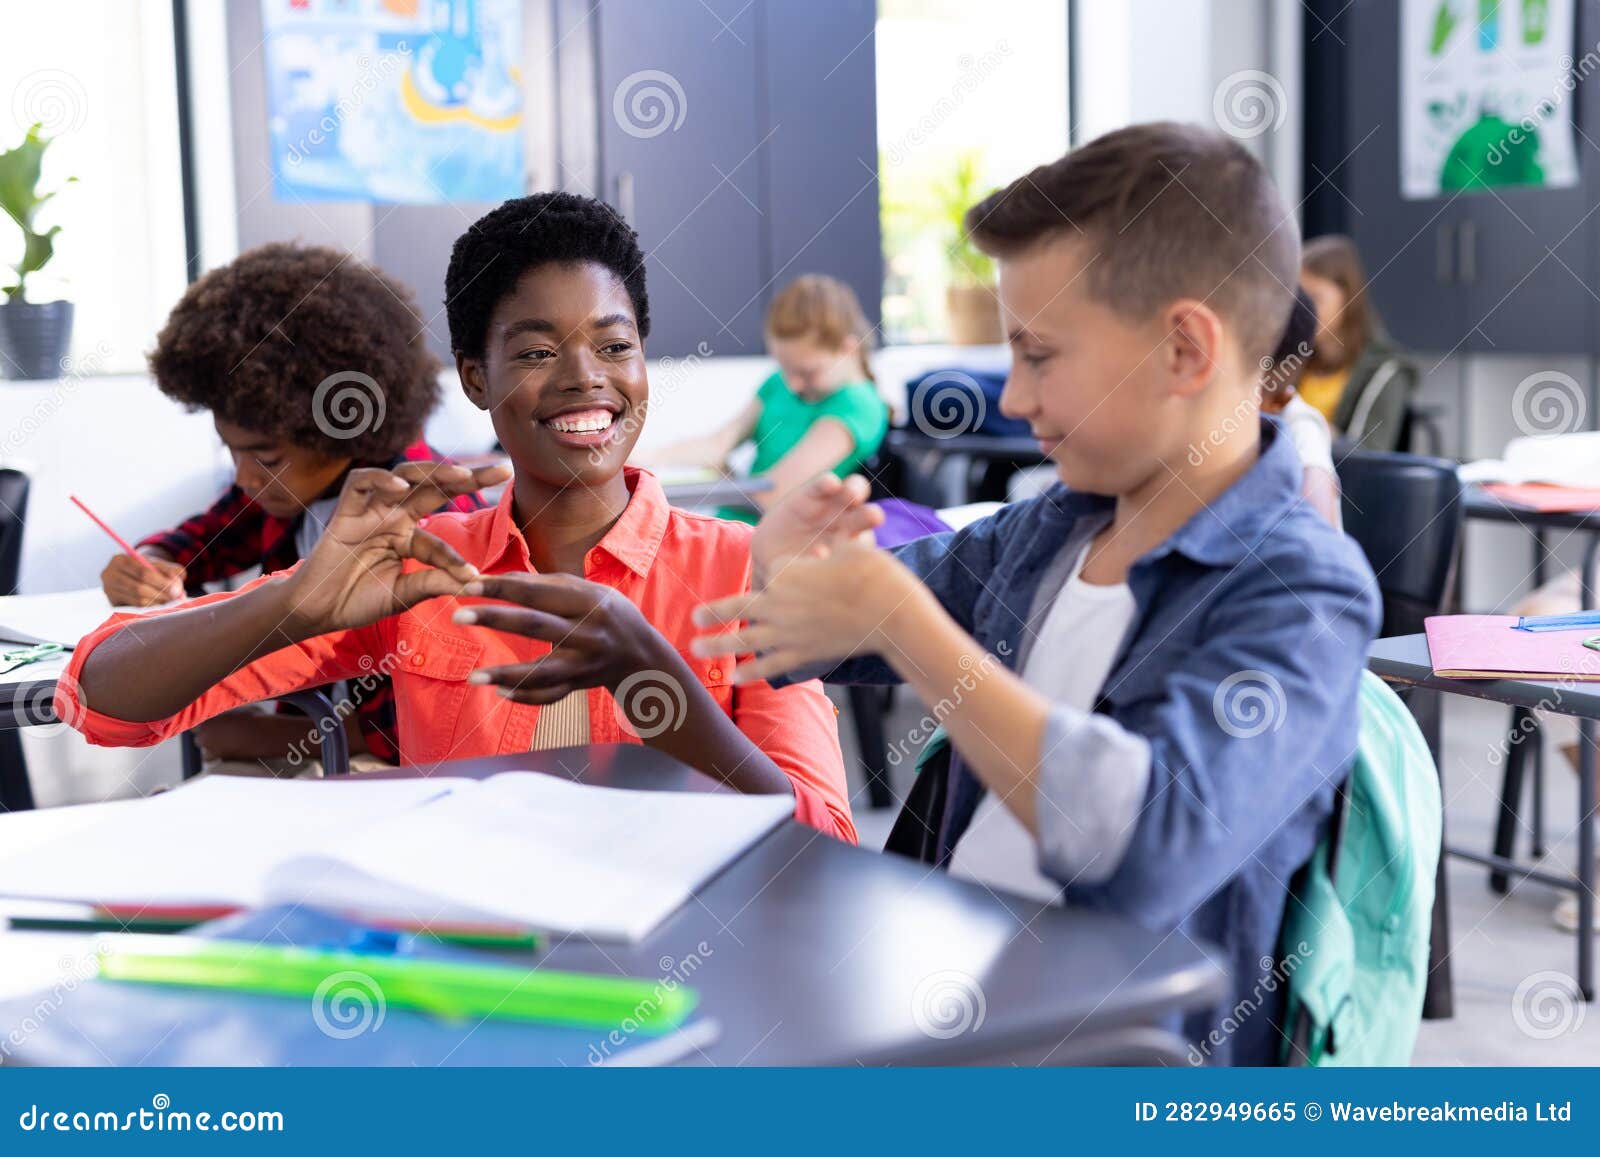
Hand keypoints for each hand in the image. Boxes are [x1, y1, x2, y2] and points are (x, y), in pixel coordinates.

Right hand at [101, 550, 185, 606]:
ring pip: (138, 600)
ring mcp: (108, 590)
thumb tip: (178, 583)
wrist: (130, 575)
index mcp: (120, 559)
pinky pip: (135, 608)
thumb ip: (172, 570)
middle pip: (139, 588)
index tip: (177, 590)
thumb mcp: (159, 564)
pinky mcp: (112, 603)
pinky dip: (151, 607)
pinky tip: (161, 605)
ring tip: (172, 602)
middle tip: (177, 598)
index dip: (161, 582)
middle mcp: (109, 574)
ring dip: (158, 602)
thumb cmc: (147, 568)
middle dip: (161, 594)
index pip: (143, 572)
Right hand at [280, 460, 509, 635]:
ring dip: (433, 473)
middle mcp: (393, 517)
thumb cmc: (358, 601)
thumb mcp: (403, 593)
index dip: (457, 556)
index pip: (442, 536)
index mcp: (408, 536)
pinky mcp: (344, 511)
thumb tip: (473, 582)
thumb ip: (433, 581)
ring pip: (403, 476)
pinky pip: (361, 483)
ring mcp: (370, 511)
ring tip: (462, 476)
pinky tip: (401, 489)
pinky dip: (381, 481)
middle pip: (434, 488)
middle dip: (468, 477)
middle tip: (502, 468)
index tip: (474, 577)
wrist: (316, 611)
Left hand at [453, 573, 663, 702]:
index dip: (504, 588)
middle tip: (458, 613)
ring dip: (506, 674)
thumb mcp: (588, 591)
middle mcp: (587, 634)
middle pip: (536, 626)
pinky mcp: (579, 685)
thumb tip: (500, 579)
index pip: (539, 593)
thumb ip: (546, 585)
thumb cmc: (608, 612)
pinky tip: (499, 691)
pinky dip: (525, 696)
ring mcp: (583, 663)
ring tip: (474, 677)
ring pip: (542, 672)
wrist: (642, 655)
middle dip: (496, 618)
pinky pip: (549, 695)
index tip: (470, 583)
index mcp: (589, 603)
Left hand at [692, 540, 921, 682]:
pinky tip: (735, 677)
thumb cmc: (875, 575)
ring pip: (745, 641)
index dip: (779, 572)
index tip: (787, 575)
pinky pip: (771, 666)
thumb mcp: (850, 549)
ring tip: (697, 648)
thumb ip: (831, 548)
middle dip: (714, 614)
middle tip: (694, 618)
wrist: (892, 612)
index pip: (771, 572)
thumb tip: (829, 544)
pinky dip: (752, 672)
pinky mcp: (803, 654)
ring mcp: (789, 632)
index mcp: (788, 573)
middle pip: (738, 608)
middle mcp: (780, 604)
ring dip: (719, 646)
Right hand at [749, 474, 882, 587]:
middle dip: (871, 515)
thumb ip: (817, 582)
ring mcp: (832, 508)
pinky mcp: (812, 494)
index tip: (863, 553)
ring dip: (856, 491)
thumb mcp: (810, 586)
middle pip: (868, 516)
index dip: (866, 550)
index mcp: (854, 550)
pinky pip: (824, 484)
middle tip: (874, 516)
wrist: (773, 560)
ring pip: (852, 492)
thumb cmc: (799, 577)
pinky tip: (830, 484)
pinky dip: (828, 482)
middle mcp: (849, 526)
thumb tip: (821, 585)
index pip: (868, 547)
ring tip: (853, 495)